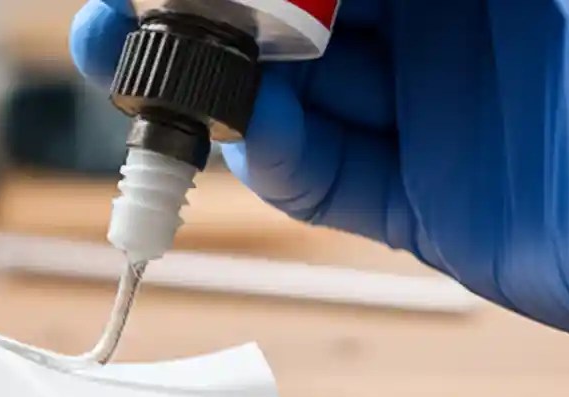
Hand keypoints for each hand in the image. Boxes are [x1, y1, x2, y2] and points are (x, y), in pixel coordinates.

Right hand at [71, 0, 568, 335]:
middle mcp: (441, 27)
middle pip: (284, 18)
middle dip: (198, 24)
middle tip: (127, 27)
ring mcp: (431, 116)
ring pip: (290, 99)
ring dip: (220, 93)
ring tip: (163, 82)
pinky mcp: (427, 205)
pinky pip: (327, 182)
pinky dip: (279, 164)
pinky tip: (259, 136)